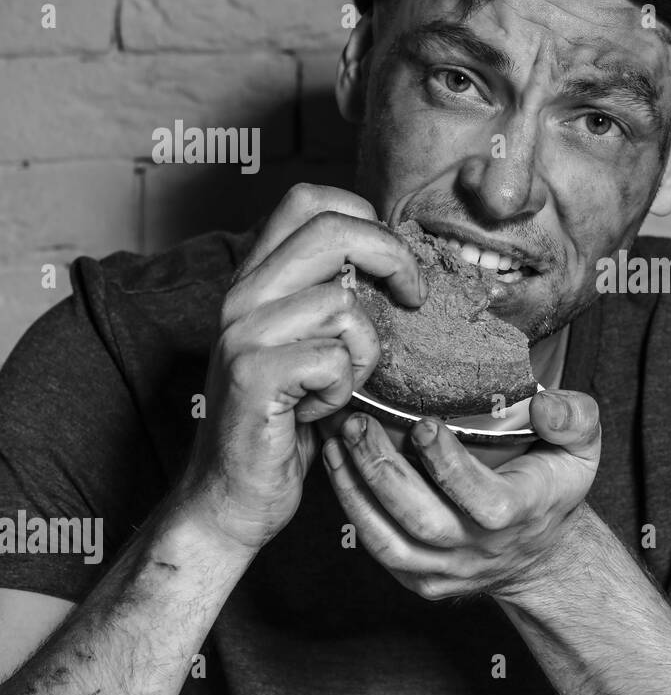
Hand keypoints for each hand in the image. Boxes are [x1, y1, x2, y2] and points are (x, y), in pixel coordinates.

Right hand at [180, 183, 424, 551]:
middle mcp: (241, 295)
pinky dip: (344, 388)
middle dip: (392, 258)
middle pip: (332, 229)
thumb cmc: (287, 420)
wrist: (234, 495)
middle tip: (413, 298)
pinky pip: (334, 357)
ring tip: (338, 384)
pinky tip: (320, 409)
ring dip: (364, 353)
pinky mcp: (252, 375)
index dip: (367, 218)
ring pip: (344, 304)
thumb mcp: (312, 343)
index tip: (396, 262)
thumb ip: (337, 295)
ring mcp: (242, 333)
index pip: (309, 199)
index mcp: (257, 278)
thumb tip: (401, 259)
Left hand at [320, 389, 600, 599]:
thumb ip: (576, 417)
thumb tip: (544, 404)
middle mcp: (480, 551)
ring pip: (388, 541)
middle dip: (383, 470)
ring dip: (355, 490)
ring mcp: (447, 571)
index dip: (449, 464)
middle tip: (357, 424)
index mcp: (520, 514)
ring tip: (338, 442)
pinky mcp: (421, 579)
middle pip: (422, 521)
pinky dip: (352, 509)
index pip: (482, 501)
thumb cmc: (553, 486)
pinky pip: (378, 549)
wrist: (540, 552)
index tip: (423, 422)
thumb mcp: (583, 447)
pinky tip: (339, 468)